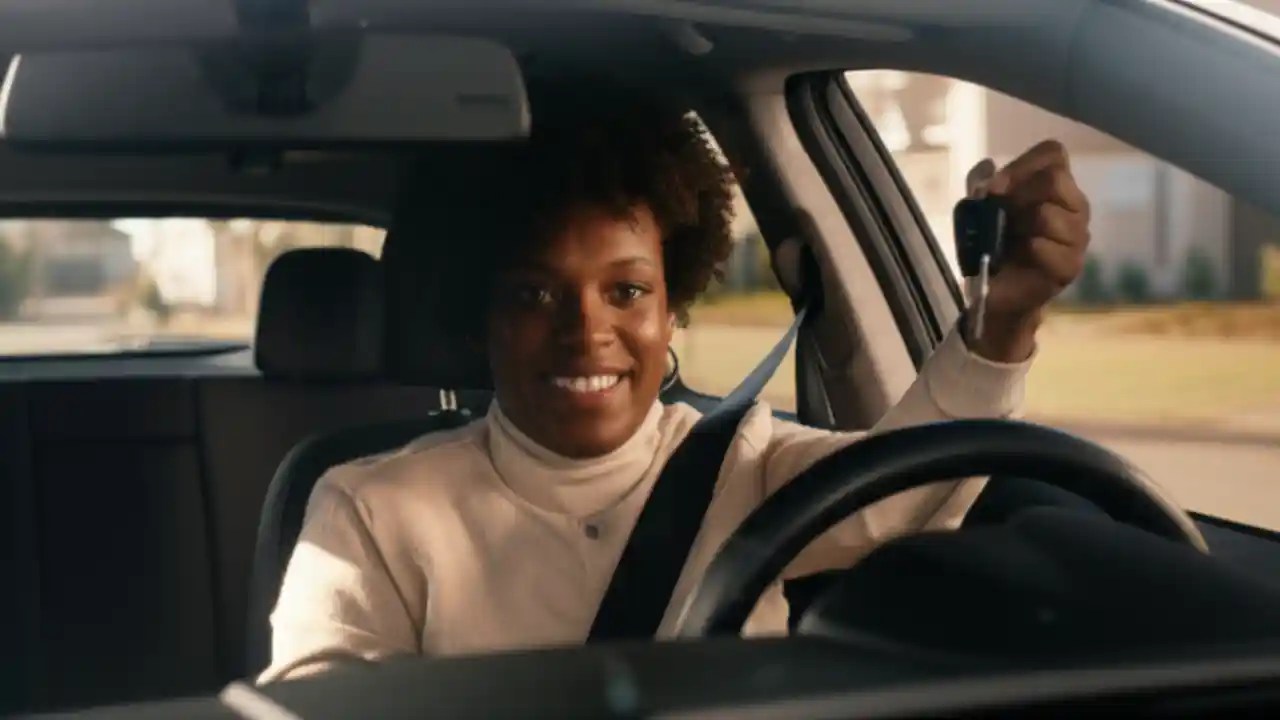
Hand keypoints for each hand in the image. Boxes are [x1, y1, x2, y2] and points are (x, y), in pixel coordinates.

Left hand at [967, 140, 1090, 361]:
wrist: (995, 288)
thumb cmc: (993, 242)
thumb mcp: (980, 207)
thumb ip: (982, 183)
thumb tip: (988, 166)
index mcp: (1058, 185)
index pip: (1053, 153)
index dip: (1021, 166)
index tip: (995, 189)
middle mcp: (1075, 206)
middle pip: (1054, 179)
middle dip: (1018, 195)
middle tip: (1000, 216)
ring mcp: (1078, 236)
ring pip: (1047, 214)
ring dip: (1018, 226)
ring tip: (1010, 240)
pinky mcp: (1071, 265)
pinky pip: (1043, 246)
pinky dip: (1023, 250)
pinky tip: (1019, 258)